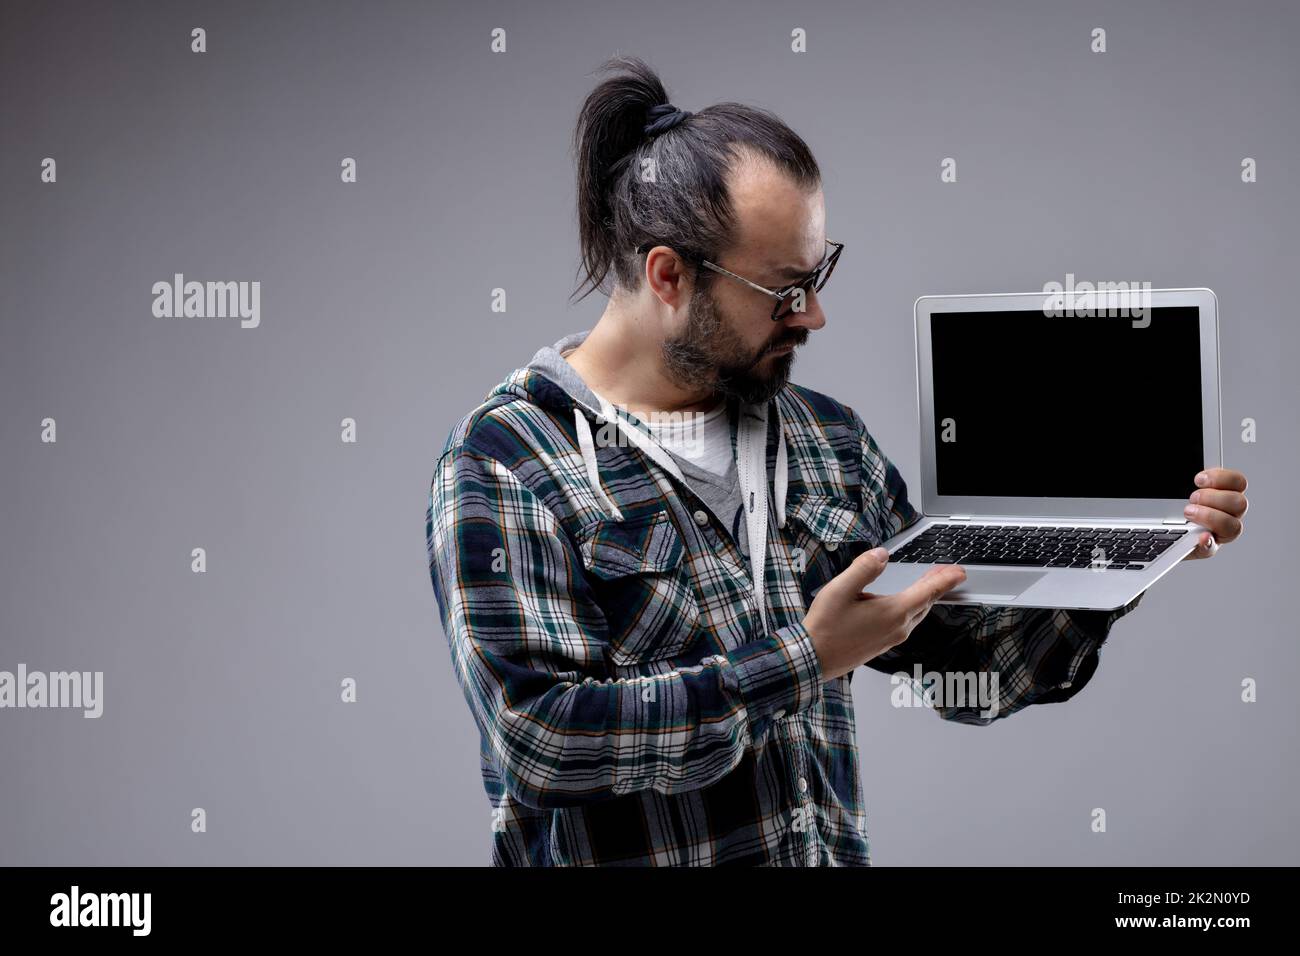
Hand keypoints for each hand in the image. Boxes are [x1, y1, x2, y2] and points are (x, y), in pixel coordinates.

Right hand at [803, 548, 966, 680]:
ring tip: (927, 583)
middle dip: (937, 585)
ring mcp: (891, 638)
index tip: (960, 572)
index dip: (946, 579)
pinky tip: (903, 603)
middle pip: (925, 603)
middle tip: (946, 572)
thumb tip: (882, 554)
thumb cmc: (825, 627)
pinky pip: (906, 623)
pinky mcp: (883, 645)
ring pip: (916, 614)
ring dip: (924, 597)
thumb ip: (864, 568)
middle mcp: (898, 628)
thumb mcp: (840, 589)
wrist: (814, 658)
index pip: (928, 592)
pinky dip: (912, 608)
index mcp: (892, 612)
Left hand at [1182, 467, 1248, 559]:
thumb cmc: (1173, 504)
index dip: (1221, 478)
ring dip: (1210, 517)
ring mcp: (1219, 532)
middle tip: (1192, 498)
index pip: (1238, 482)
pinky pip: (1212, 548)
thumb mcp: (1177, 486)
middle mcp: (1228, 513)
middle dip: (1213, 498)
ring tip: (1188, 512)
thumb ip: (1186, 479)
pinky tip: (1199, 537)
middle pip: (1240, 503)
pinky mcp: (1205, 548)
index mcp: (1225, 493)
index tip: (1198, 480)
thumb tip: (1195, 476)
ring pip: (1234, 526)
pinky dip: (1206, 542)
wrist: (1160, 527)